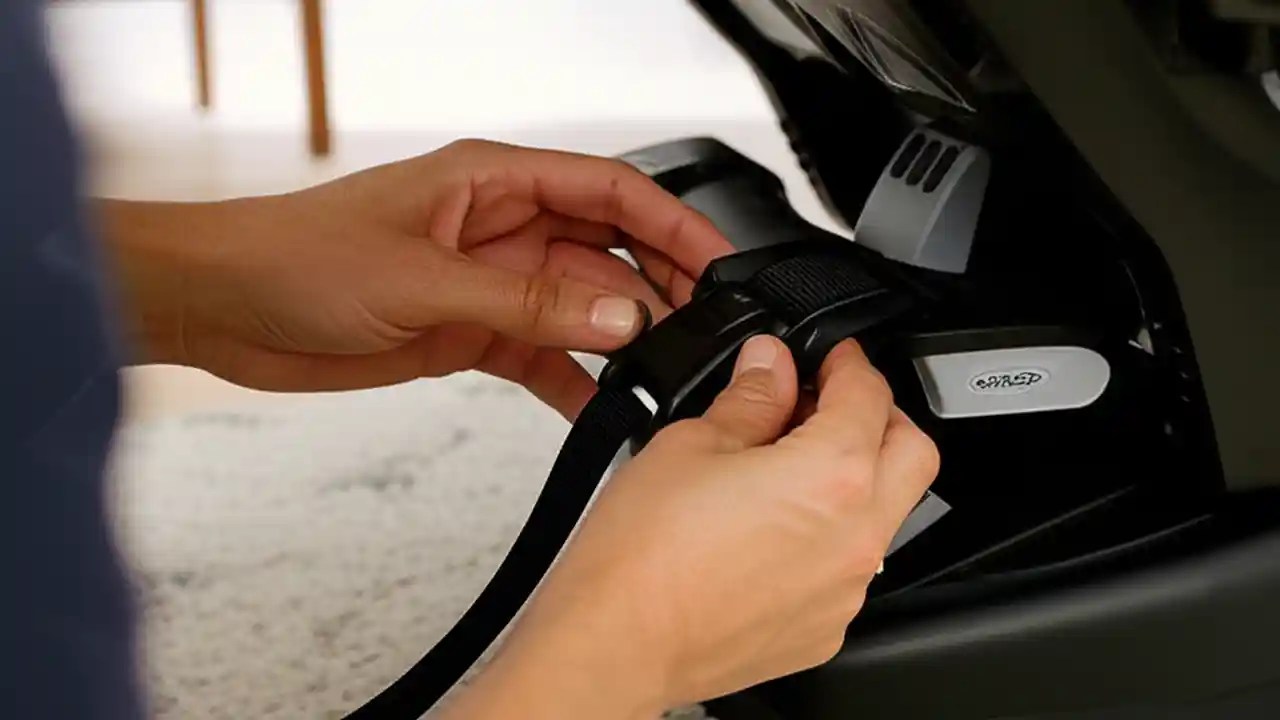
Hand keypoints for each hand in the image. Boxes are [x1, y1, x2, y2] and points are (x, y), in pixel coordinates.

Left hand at [100, 139, 731, 417]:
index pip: (611, 191)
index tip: (719, 263)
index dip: (673, 223)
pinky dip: (575, 382)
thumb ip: (525, 303)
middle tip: (706, 331)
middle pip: (609, 252)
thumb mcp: (422, 279)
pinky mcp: (469, 334)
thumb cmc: (295, 258)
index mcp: (493, 183)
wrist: (224, 309)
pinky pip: (543, 356)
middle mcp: (501, 230)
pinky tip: (605, 409)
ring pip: (582, 307)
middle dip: (660, 287)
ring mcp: (489, 284)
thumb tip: (618, 316)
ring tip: (664, 375)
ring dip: (621, 339)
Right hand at [443, 337, 940, 718]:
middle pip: (912, 453)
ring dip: (855, 481)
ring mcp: (845, 591)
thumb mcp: (691, 444)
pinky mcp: (824, 629)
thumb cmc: (642, 555)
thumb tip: (770, 366)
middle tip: (827, 404)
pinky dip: (828, 538)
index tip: (829, 357)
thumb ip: (750, 398)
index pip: (871, 395)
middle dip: (879, 417)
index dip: (848, 363)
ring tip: (787, 470)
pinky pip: (849, 570)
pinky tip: (771, 531)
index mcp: (832, 477)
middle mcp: (857, 537)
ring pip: (885, 516)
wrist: (615, 643)